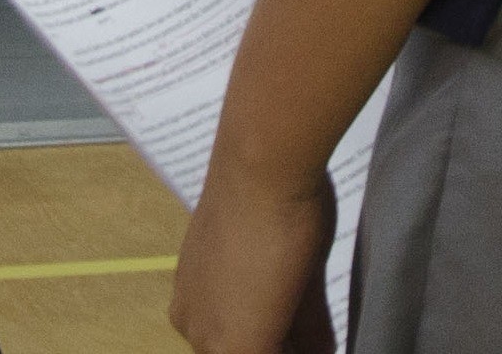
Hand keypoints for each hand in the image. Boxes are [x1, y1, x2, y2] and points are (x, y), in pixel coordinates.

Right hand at [170, 159, 337, 353]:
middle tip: (302, 328)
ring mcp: (185, 307)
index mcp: (237, 351)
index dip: (296, 350)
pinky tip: (256, 284)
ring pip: (220, 343)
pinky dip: (231, 310)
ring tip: (282, 305)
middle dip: (273, 344)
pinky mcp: (180, 277)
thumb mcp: (313, 298)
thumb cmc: (294, 232)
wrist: (256, 166)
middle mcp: (201, 339)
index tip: (311, 339)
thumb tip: (320, 350)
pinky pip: (207, 313)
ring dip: (251, 333)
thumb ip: (313, 337)